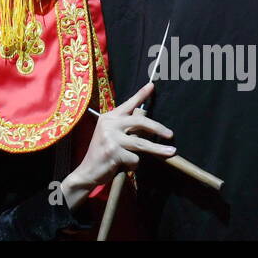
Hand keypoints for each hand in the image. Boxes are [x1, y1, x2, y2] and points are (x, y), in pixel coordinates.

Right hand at [59, 82, 174, 208]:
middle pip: (140, 122)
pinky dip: (133, 165)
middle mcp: (109, 124)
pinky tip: (124, 165)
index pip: (128, 104)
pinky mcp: (113, 152)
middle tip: (170, 134)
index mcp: (109, 117)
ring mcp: (110, 137)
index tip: (152, 86)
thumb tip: (148, 126)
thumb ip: (125, 129)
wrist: (87, 171)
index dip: (141, 94)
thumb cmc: (102, 153)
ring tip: (171, 152)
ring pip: (141, 143)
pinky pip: (134, 159)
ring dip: (158, 149)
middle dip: (158, 128)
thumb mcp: (111, 136)